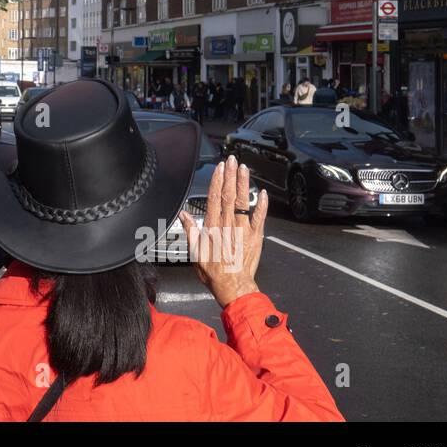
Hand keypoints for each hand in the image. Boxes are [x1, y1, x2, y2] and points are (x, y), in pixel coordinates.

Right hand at [178, 155, 266, 308]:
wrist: (233, 286)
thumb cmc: (214, 272)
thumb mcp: (195, 253)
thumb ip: (191, 231)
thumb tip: (183, 215)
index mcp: (213, 227)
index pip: (215, 198)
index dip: (217, 181)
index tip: (219, 168)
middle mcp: (229, 225)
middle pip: (229, 195)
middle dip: (231, 176)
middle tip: (232, 160)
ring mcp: (244, 229)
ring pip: (244, 201)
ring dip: (243, 183)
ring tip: (244, 169)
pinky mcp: (255, 236)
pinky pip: (259, 217)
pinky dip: (262, 204)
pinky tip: (262, 193)